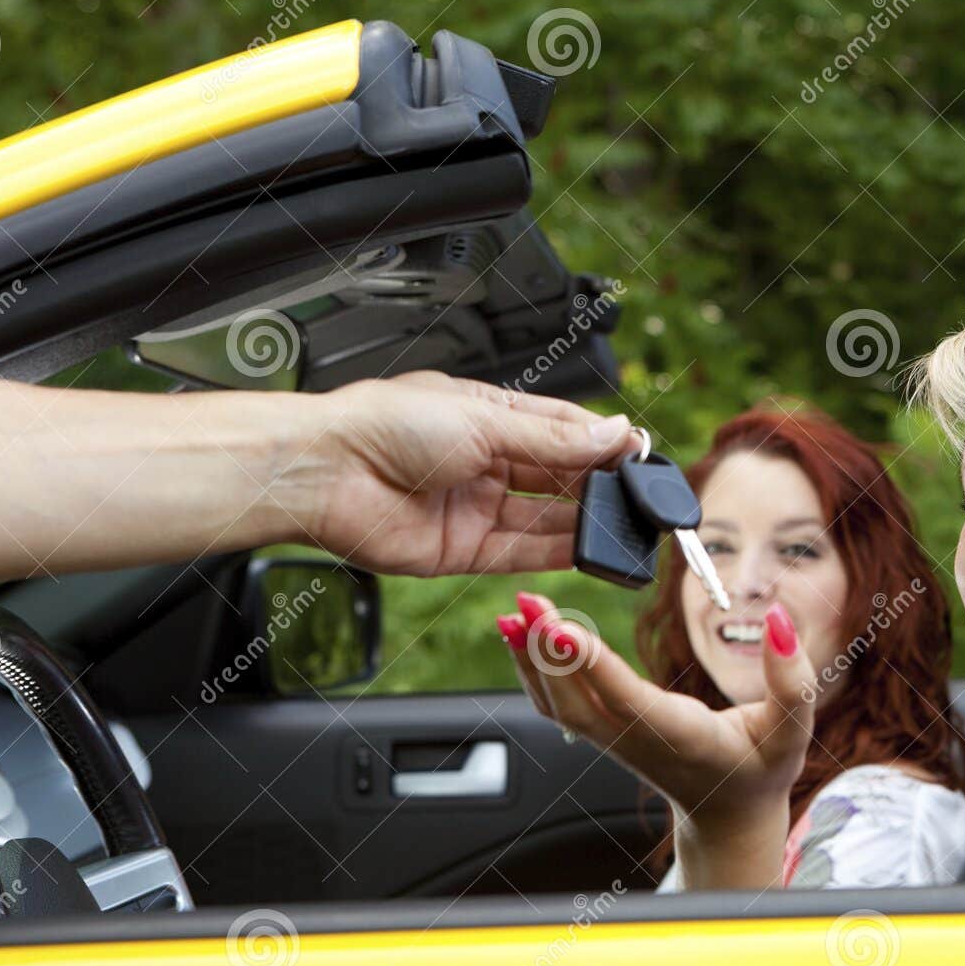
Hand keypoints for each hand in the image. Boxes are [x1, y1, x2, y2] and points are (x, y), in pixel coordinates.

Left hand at [299, 373, 638, 576]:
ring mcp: (474, 506)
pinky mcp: (462, 550)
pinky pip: (521, 552)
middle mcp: (483, 459)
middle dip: (599, 483)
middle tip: (640, 493)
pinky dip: (558, 553)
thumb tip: (615, 432)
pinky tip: (590, 548)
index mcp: (486, 413)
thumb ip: (554, 438)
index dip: (601, 440)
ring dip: (584, 521)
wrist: (324, 473)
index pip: (561, 427)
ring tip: (625, 523)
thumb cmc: (384, 425)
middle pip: (557, 474)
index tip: (639, 451)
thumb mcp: (485, 420)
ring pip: (544, 517)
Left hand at [497, 591, 816, 888]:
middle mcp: (636, 741)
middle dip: (548, 652)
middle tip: (528, 602)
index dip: (594, 666)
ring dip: (530, 659)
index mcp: (682, 738)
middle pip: (576, 701)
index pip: (630, 701)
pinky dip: (532, 668)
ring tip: (513, 611)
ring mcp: (612, 740)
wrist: (728, 815)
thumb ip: (792, 680)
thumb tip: (778, 619)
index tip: (562, 629)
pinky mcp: (600, 732)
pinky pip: (555, 704)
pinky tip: (521, 633)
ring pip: (556, 705)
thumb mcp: (793, 729)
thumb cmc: (762, 767)